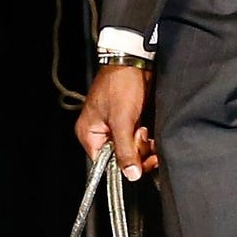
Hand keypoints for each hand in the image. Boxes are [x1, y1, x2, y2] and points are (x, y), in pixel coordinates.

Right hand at [77, 65, 159, 179]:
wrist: (134, 62)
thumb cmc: (121, 84)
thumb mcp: (123, 120)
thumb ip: (125, 150)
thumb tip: (130, 175)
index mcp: (89, 134)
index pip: (104, 164)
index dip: (123, 164)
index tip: (139, 160)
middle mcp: (100, 133)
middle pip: (119, 158)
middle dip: (135, 150)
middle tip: (141, 134)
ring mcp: (114, 128)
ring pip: (131, 149)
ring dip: (142, 143)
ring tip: (143, 127)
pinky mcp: (127, 122)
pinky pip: (136, 140)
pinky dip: (145, 138)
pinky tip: (147, 128)